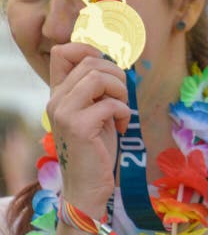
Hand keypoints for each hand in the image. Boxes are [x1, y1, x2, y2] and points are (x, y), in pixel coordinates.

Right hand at [47, 43, 130, 217]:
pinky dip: (124, 113)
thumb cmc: (96, 147)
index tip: (109, 68)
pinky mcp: (78, 126)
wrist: (87, 185)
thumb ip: (97, 90)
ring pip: (99, 77)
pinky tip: (121, 128)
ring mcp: (64, 112)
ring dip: (121, 92)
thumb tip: (113, 62)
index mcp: (59, 93)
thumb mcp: (96, 111)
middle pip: (91, 62)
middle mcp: (56, 100)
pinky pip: (111, 104)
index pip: (63, 52)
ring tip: (121, 110)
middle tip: (122, 98)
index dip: (90, 49)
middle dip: (117, 76)